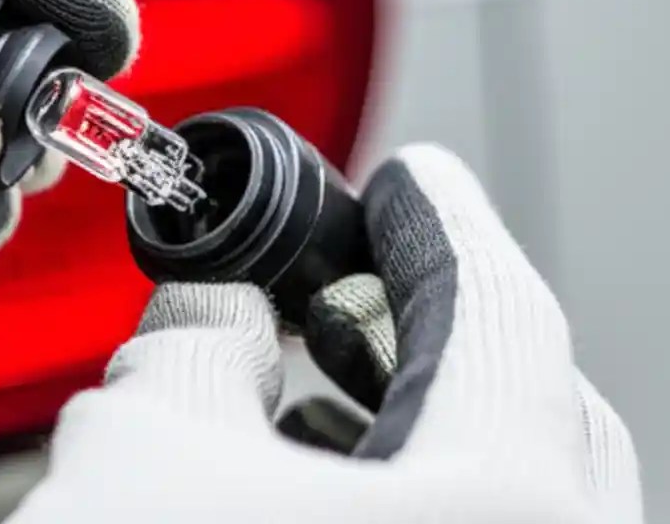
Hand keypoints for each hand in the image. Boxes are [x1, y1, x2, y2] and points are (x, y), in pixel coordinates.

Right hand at [8, 145, 641, 522]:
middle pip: (526, 403)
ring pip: (497, 491)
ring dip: (403, 415)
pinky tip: (309, 478)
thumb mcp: (143, 448)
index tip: (408, 179)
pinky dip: (393, 498)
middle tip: (354, 269)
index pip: (500, 311)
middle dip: (432, 320)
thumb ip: (193, 345)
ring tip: (313, 369)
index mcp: (505, 511)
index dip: (436, 221)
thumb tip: (215, 310)